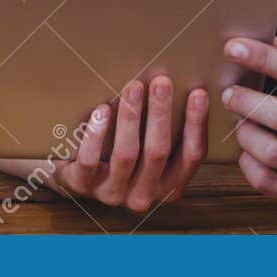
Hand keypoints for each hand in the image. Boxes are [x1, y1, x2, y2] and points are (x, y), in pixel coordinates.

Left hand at [48, 76, 208, 212]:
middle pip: (158, 152)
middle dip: (161, 114)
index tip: (198, 94)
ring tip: (133, 87)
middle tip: (161, 82)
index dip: (197, 125)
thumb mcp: (151, 149)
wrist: (78, 175)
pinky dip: (96, 134)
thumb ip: (170, 131)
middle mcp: (144, 195)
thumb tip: (189, 87)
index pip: (192, 156)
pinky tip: (102, 110)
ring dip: (131, 117)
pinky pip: (90, 161)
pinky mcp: (83, 186)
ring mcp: (113, 194)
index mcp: (169, 186)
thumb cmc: (124, 152)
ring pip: (126, 154)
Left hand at [221, 36, 276, 206]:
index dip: (264, 58)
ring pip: (274, 153)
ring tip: (238, 121)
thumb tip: (267, 42)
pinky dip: (249, 165)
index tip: (233, 48)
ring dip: (246, 133)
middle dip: (248, 101)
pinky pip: (270, 183)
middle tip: (229, 92)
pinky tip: (247, 151)